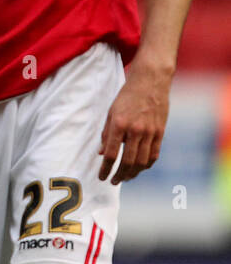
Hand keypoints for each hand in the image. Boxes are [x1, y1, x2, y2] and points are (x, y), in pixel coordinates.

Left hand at [98, 66, 168, 183]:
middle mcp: (135, 130)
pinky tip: (139, 168)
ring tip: (125, 178)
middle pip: (128, 161)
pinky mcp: (160, 132)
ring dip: (133, 173)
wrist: (150, 82)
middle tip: (113, 181)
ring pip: (142, 161)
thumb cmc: (127, 96)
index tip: (101, 177)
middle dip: (119, 175)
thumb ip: (107, 134)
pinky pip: (154, 154)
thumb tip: (102, 153)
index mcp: (120, 124)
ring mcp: (150, 132)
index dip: (105, 169)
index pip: (112, 154)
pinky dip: (146, 164)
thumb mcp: (111, 112)